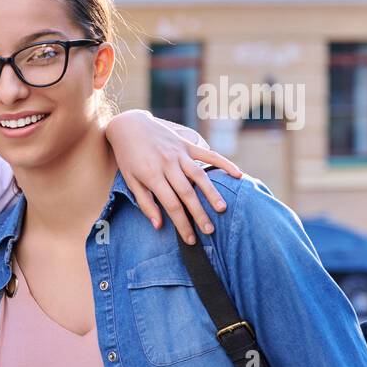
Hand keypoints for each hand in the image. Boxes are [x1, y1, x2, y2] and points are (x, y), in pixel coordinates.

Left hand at [105, 109, 243, 244]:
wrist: (129, 126)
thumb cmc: (128, 157)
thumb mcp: (130, 181)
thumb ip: (145, 203)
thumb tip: (159, 225)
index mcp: (152, 176)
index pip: (171, 205)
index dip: (182, 224)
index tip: (190, 240)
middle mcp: (168, 164)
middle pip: (187, 194)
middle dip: (199, 214)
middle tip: (210, 231)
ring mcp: (179, 153)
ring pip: (200, 176)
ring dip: (212, 192)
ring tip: (222, 209)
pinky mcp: (187, 144)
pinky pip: (209, 154)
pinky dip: (224, 163)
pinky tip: (237, 174)